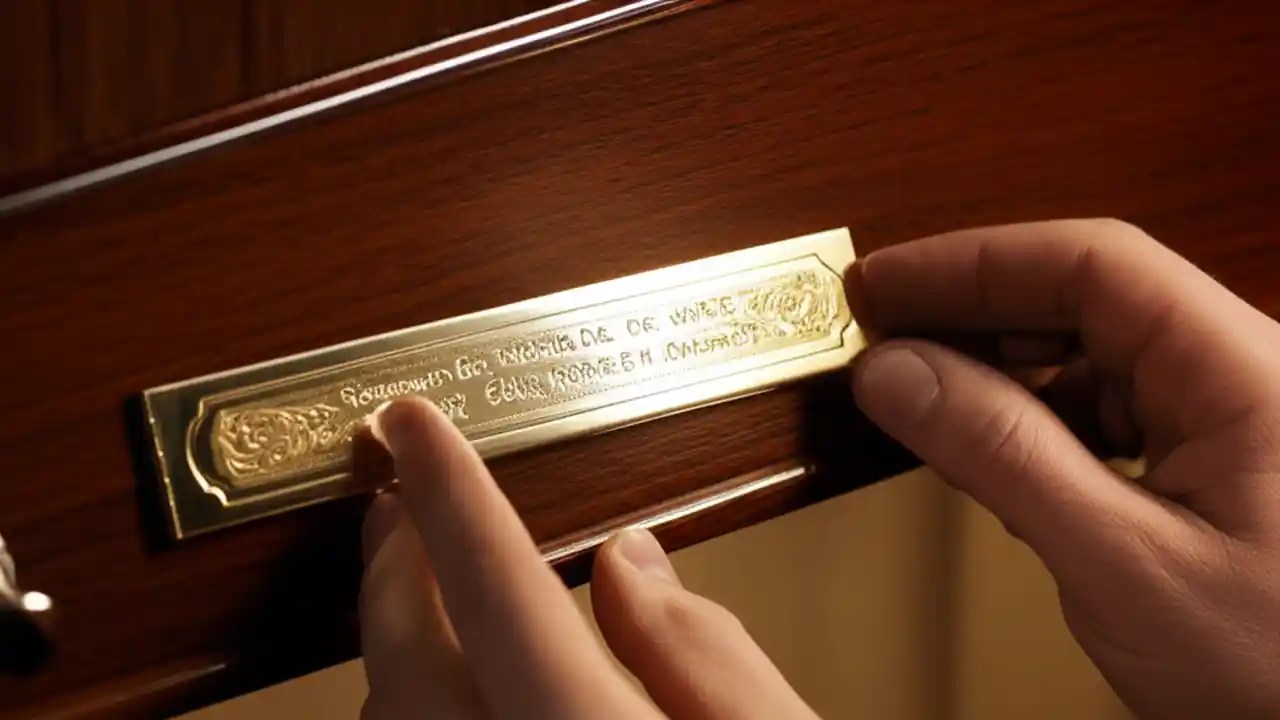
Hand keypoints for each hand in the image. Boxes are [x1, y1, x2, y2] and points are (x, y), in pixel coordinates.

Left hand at [357, 396, 819, 718]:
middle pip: (405, 662)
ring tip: (415, 572)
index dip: (451, 495)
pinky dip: (408, 703)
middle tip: (397, 492)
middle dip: (394, 566)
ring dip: (392, 638)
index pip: (500, 596)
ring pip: (387, 718)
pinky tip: (443, 682)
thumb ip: (707, 657)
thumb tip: (630, 565)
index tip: (414, 423)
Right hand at [851, 219, 1279, 718]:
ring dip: (997, 372)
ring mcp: (1227, 421)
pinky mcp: (1210, 465)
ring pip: (1090, 358)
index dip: (972, 262)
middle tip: (879, 335)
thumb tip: (899, 376)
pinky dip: (1032, 426)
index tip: (883, 284)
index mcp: (1245, 372)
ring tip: (918, 396)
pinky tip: (984, 451)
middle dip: (973, 314)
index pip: (1093, 265)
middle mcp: (1240, 377)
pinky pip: (1104, 414)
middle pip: (1087, 300)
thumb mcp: (1126, 565)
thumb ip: (1006, 459)